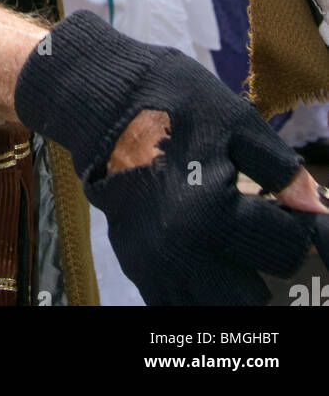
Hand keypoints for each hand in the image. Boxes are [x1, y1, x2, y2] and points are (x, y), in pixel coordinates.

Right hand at [14, 11, 328, 304]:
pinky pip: (175, 305)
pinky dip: (197, 292)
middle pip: (254, 294)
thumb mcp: (235, 121)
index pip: (286, 248)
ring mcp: (156, 263)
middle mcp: (183, 249)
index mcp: (213, 211)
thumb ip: (279, 168)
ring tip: (232, 246)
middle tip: (258, 231)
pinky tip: (202, 258)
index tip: (287, 209)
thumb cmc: (173, 103)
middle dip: (264, 263)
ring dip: (232, 284)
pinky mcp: (135, 265)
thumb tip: (314, 207)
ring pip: (215, 308)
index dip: (298, 227)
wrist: (101, 101)